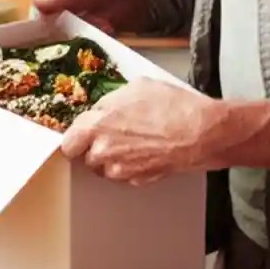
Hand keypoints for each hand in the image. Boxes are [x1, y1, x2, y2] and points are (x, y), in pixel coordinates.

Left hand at [61, 77, 218, 184]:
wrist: (201, 133)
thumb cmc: (172, 106)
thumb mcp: (137, 87)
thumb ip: (111, 100)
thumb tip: (103, 108)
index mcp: (97, 125)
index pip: (68, 142)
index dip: (76, 138)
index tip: (82, 135)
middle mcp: (103, 151)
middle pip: (84, 157)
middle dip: (94, 148)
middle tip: (111, 137)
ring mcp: (120, 169)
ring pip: (104, 168)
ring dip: (112, 159)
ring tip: (134, 143)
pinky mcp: (136, 181)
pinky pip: (124, 175)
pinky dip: (131, 167)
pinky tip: (146, 152)